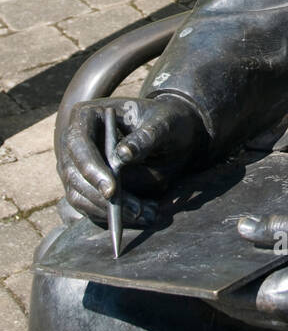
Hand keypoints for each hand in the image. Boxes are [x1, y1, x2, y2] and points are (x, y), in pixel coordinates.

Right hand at [58, 95, 207, 226]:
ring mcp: (76, 165)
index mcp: (89, 115)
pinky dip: (112, 216)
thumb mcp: (165, 123)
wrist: (169, 133)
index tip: (111, 191)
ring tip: (146, 213)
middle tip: (137, 211)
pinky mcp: (85, 185)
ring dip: (109, 212)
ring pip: (80, 196)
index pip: (78, 143)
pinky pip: (89, 206)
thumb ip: (147, 136)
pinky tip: (142, 214)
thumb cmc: (166, 121)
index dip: (91, 168)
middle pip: (74, 174)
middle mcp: (76, 141)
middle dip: (103, 198)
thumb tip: (122, 155)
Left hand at [220, 214, 287, 330]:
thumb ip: (275, 229)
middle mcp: (285, 319)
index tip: (193, 263)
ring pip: (257, 309)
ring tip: (235, 259)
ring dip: (244, 290)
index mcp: (279, 299)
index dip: (209, 278)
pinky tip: (268, 268)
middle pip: (239, 305)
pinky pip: (276, 310)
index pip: (227, 294)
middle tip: (210, 255)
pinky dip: (265, 294)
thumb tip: (241, 227)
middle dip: (225, 282)